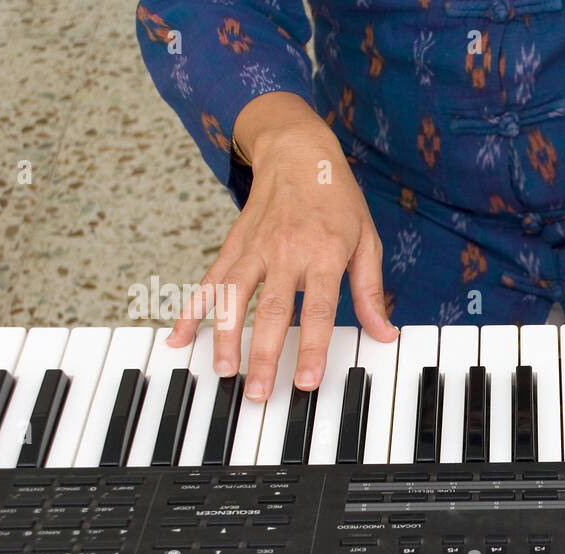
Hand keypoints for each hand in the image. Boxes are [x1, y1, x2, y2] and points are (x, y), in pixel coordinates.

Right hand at [169, 92, 395, 401]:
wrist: (298, 150)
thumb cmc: (337, 200)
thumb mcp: (366, 241)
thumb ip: (370, 292)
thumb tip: (385, 334)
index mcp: (323, 253)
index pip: (318, 309)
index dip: (313, 348)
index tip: (307, 382)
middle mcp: (285, 252)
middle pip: (271, 311)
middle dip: (263, 355)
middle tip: (258, 392)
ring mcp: (254, 249)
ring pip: (232, 297)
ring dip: (223, 337)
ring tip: (222, 371)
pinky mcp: (233, 246)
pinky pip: (209, 281)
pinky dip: (191, 310)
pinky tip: (179, 337)